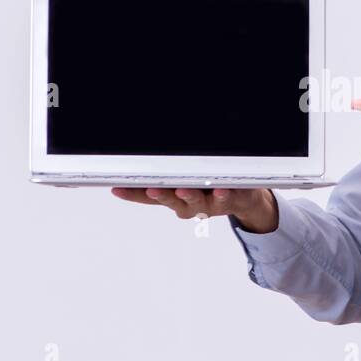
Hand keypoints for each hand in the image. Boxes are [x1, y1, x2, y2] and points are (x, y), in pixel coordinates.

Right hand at [110, 186, 278, 232]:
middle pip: (169, 200)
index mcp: (172, 197)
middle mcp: (187, 204)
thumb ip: (166, 170)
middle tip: (151, 189)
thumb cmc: (208, 187)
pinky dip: (221, 194)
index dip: (132, 194)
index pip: (147, 197)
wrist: (243, 199)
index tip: (117, 188)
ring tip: (183, 189)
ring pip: (195, 201)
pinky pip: (224, 198)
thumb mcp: (183, 179)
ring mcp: (207, 204)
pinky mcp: (227, 201)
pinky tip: (219, 189)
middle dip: (160, 195)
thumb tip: (144, 155)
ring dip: (188, 195)